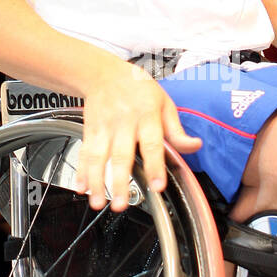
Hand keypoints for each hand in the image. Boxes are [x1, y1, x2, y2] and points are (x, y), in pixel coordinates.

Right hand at [74, 62, 202, 211]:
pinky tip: (81, 188)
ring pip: (99, 157)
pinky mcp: (90, 130)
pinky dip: (81, 172)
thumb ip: (177, 130)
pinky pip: (84, 153)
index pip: (153, 144)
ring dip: (97, 182)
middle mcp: (124, 123)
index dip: (155, 166)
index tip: (157, 187)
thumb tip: (195, 146)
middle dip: (119, 182)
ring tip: (98, 202)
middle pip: (121, 155)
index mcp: (147, 116)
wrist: (103, 72)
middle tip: (121, 204)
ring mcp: (104, 127)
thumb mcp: (165, 103)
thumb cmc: (138, 88)